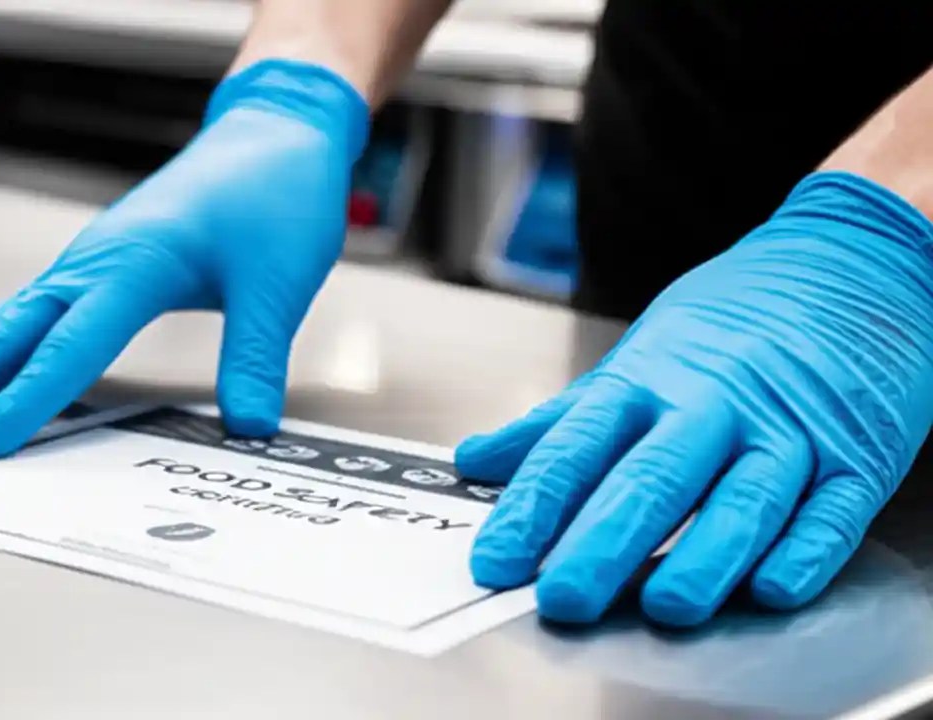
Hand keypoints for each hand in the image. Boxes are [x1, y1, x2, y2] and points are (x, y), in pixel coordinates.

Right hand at [0, 60, 368, 456]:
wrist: (272, 135)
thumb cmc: (272, 195)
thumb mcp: (278, 282)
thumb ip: (255, 356)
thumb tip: (249, 428)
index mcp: (132, 264)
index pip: (69, 345)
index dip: (26, 400)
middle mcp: (90, 265)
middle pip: (2, 334)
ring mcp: (80, 268)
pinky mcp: (85, 274)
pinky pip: (14, 319)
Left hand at [457, 172, 932, 625]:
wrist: (849, 259)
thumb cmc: (730, 322)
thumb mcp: (634, 357)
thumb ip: (559, 422)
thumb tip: (475, 462)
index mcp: (645, 381)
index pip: (576, 448)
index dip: (533, 506)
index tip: (496, 560)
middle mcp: (712, 407)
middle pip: (653, 477)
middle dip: (605, 541)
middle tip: (564, 596)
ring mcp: (787, 431)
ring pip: (744, 498)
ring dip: (706, 555)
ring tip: (668, 604)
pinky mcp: (856, 456)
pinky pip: (833, 509)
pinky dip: (807, 548)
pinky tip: (775, 585)